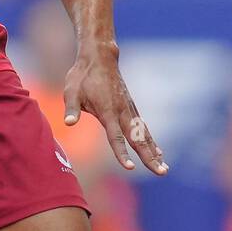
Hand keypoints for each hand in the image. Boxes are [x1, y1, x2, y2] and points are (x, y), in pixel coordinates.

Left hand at [63, 42, 167, 175]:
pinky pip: (143, 128)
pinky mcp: (131, 108)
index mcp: (107, 110)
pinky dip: (151, 141)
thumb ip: (71, 108)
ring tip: (163, 169)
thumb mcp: (71, 91)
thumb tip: (68, 122)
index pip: (116, 137)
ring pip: (144, 135)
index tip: (130, 168)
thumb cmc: (82, 76)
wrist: (99, 57)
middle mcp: (122, 111)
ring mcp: (129, 109)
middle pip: (138, 139)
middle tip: (161, 172)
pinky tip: (158, 152)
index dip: (122, 153)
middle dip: (149, 157)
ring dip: (154, 152)